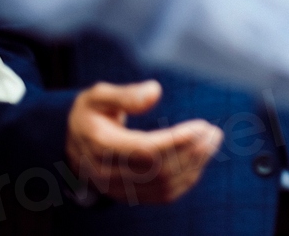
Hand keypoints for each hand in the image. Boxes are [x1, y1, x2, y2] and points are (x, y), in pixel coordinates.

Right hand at [65, 80, 222, 203]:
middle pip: (158, 170)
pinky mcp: (130, 195)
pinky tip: (200, 159)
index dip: (176, 140)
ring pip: (164, 185)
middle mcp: (107, 172)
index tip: (201, 126)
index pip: (144, 150)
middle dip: (191, 152)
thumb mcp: (98, 96)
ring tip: (212, 142)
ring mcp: (118, 188)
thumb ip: (126, 94)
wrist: (75, 142)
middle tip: (213, 132)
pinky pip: (163, 194)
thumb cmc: (91, 113)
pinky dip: (187, 179)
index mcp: (100, 145)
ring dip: (194, 166)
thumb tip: (154, 92)